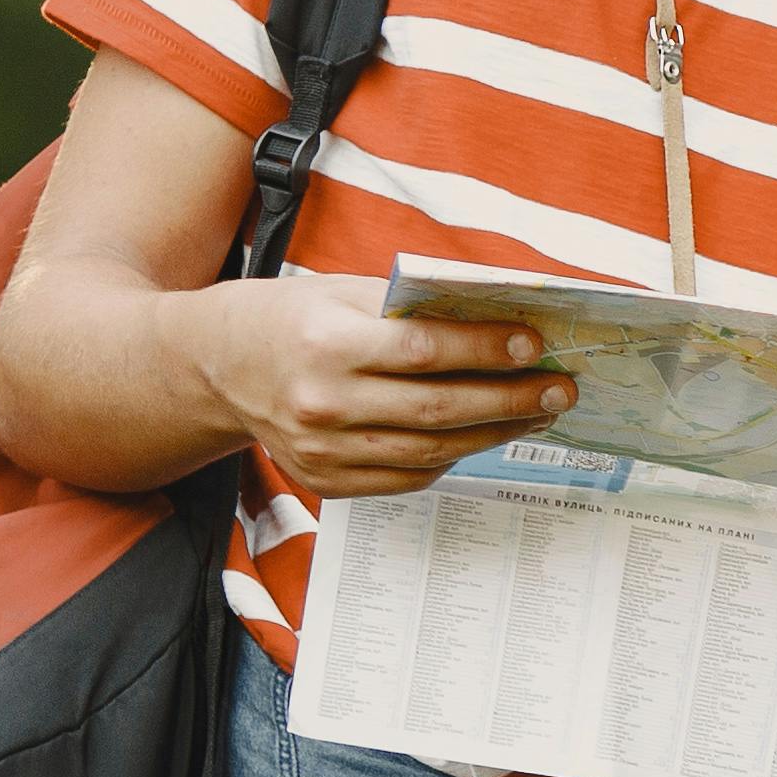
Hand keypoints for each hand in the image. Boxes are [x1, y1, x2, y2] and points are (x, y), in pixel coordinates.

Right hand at [189, 271, 571, 501]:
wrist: (218, 366)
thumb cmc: (292, 317)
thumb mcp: (346, 294)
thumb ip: (414, 309)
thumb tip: (501, 319)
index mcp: (325, 345)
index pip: (422, 351)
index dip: (484, 350)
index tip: (532, 344)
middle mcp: (322, 405)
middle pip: (437, 410)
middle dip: (509, 399)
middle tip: (558, 388)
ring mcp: (322, 452)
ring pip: (431, 450)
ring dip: (494, 433)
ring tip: (536, 412)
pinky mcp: (326, 482)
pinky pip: (407, 477)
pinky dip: (452, 456)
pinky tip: (484, 435)